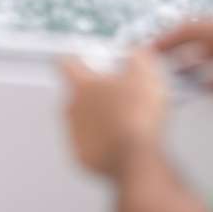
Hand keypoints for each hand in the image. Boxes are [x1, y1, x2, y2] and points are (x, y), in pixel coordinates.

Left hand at [60, 49, 168, 177]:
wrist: (137, 159)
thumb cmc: (138, 115)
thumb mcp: (144, 73)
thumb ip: (136, 57)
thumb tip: (136, 52)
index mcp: (83, 85)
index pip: (67, 63)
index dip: (76, 58)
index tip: (83, 59)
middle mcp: (72, 109)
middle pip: (77, 94)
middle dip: (94, 93)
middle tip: (118, 95)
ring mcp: (75, 135)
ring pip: (82, 120)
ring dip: (98, 119)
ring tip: (123, 122)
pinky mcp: (82, 158)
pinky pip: (89, 145)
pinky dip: (101, 143)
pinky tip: (120, 142)